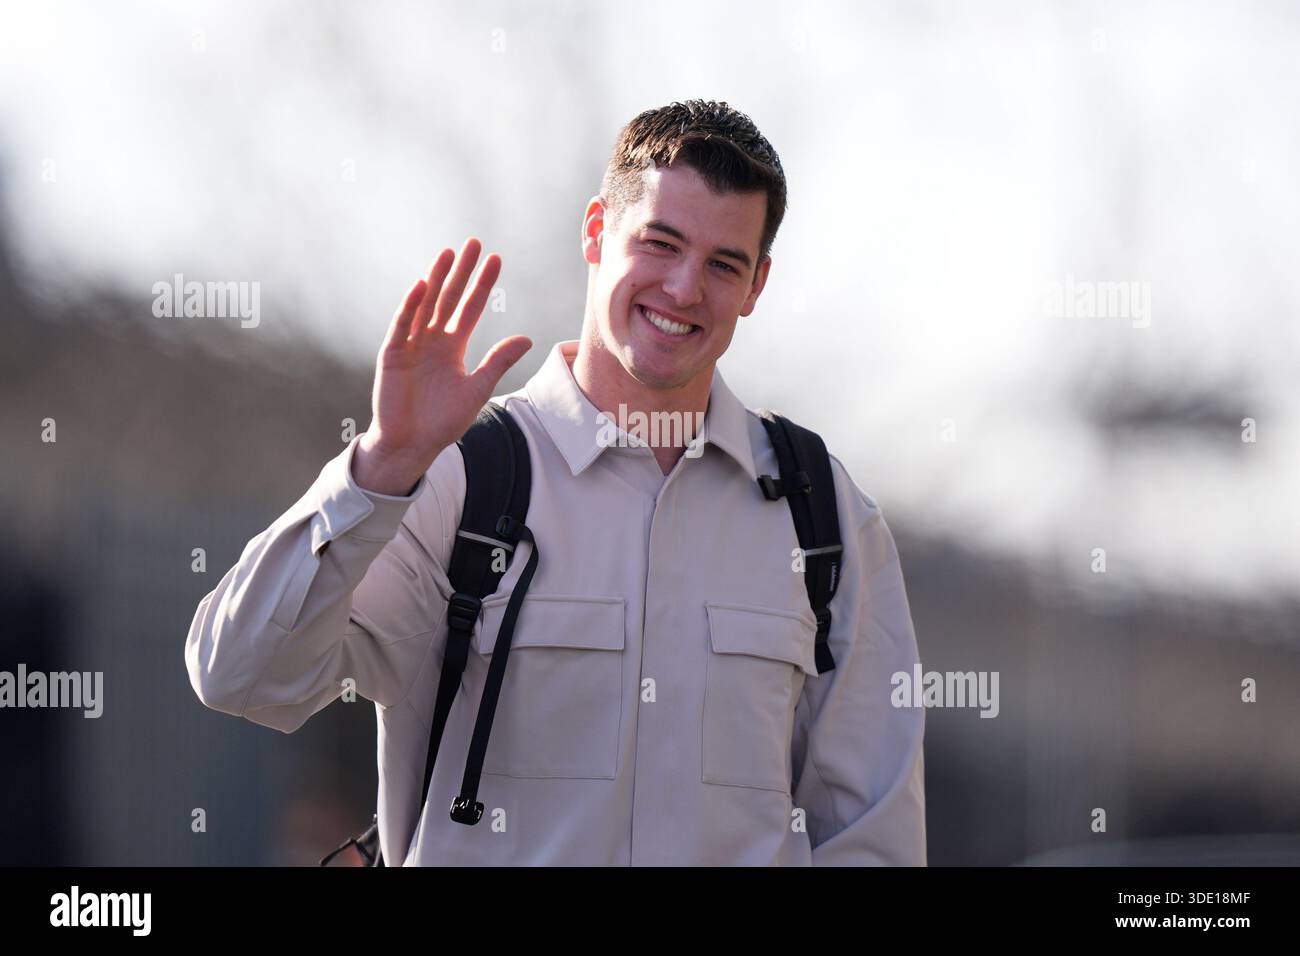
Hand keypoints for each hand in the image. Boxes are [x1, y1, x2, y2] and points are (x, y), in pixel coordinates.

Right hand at [352, 238, 531, 495]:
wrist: (413, 445)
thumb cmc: (443, 421)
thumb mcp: (477, 388)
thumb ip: (498, 361)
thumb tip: (527, 338)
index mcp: (452, 347)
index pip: (470, 308)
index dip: (482, 285)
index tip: (496, 260)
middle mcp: (431, 340)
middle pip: (449, 297)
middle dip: (461, 271)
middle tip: (473, 243)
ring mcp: (411, 344)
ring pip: (425, 304)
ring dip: (436, 279)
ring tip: (448, 253)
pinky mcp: (392, 355)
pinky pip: (402, 326)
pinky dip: (410, 306)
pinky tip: (421, 285)